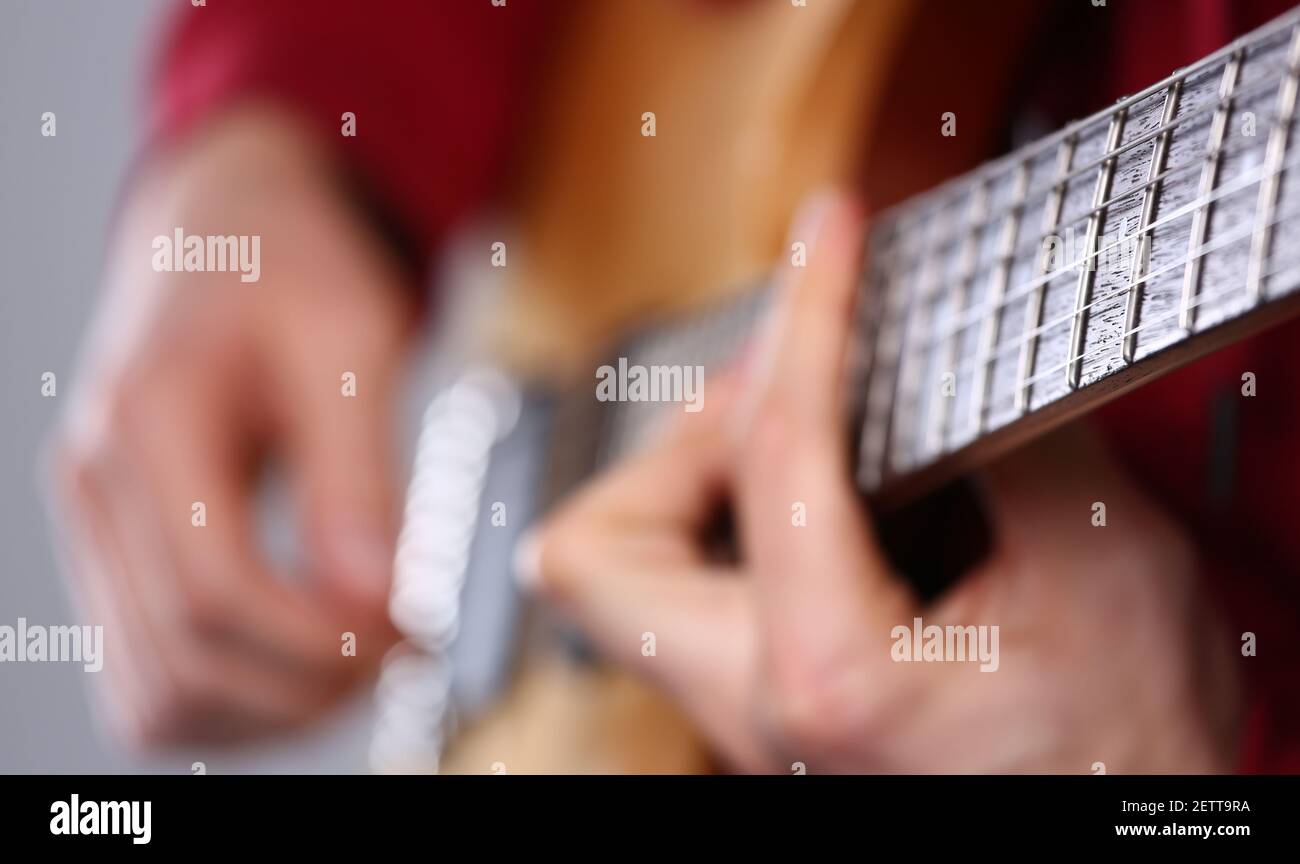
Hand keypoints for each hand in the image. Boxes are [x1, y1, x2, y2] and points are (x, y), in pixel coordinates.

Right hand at [48, 108, 409, 746]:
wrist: (228, 232)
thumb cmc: (293, 268)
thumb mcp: (350, 340)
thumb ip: (357, 474)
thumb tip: (378, 600)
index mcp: (148, 418)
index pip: (212, 589)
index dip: (320, 639)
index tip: (412, 632)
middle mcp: (98, 484)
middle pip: (182, 661)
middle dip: (308, 687)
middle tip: (406, 652)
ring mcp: (97, 527)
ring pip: (156, 695)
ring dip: (271, 710)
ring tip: (366, 663)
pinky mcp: (120, 554)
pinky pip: (154, 677)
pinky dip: (236, 701)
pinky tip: (312, 664)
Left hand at [525, 192, 1241, 772]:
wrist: (1129, 828)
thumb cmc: (1129, 757)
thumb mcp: (1101, 569)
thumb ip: (1009, 437)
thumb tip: (944, 335)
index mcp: (829, 676)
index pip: (774, 451)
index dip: (807, 314)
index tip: (830, 240)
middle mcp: (754, 709)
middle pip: (592, 555)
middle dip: (668, 441)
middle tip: (767, 388)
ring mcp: (745, 718)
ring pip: (618, 584)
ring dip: (682, 479)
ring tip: (782, 425)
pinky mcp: (763, 712)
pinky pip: (683, 602)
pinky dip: (722, 522)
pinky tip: (811, 489)